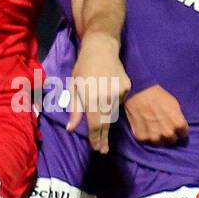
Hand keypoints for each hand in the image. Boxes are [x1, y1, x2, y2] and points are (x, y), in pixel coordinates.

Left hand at [67, 33, 130, 153]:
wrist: (102, 47)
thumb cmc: (83, 67)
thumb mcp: (74, 88)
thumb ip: (75, 110)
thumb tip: (71, 129)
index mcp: (91, 98)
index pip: (95, 125)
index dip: (96, 138)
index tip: (97, 149)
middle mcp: (106, 97)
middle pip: (106, 123)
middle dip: (103, 137)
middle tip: (103, 150)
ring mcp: (119, 93)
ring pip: (113, 113)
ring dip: (108, 123)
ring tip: (104, 135)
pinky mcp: (126, 88)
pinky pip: (119, 103)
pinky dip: (113, 106)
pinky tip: (109, 104)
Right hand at [125, 85, 187, 145]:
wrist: (139, 92)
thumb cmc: (158, 95)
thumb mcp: (174, 104)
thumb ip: (178, 118)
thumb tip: (179, 127)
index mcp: (178, 125)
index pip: (183, 135)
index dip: (180, 131)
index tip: (175, 127)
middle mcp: (167, 133)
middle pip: (172, 141)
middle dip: (169, 135)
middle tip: (164, 126)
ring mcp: (154, 137)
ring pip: (159, 143)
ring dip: (157, 137)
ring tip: (153, 127)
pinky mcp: (141, 137)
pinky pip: (146, 141)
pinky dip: (146, 135)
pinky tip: (144, 127)